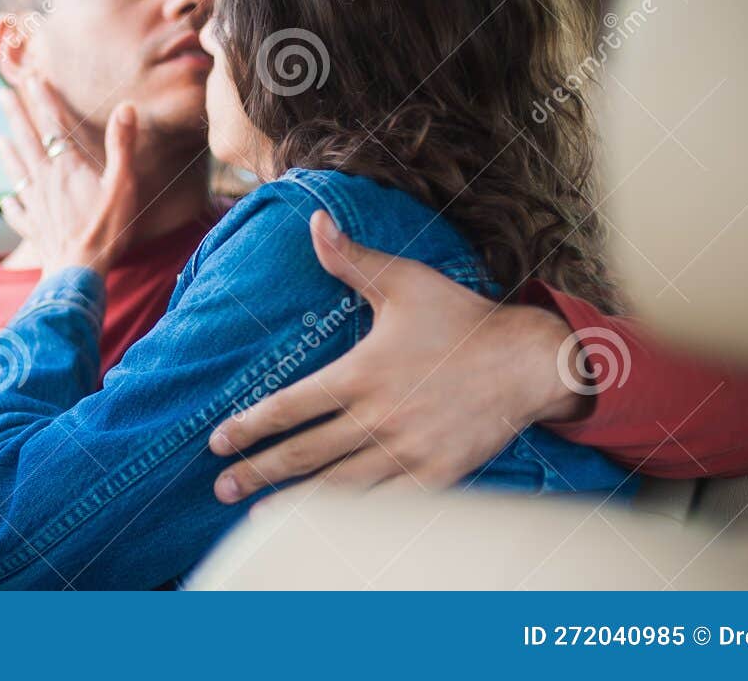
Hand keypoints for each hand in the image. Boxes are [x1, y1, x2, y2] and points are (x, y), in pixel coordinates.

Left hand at [0, 75, 140, 275]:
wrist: (78, 272)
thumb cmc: (105, 230)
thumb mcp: (122, 184)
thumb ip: (121, 145)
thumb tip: (126, 107)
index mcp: (67, 166)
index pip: (53, 124)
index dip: (43, 99)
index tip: (33, 77)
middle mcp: (45, 180)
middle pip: (26, 140)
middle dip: (15, 115)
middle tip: (1, 93)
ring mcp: (35, 205)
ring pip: (17, 172)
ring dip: (7, 152)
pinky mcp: (33, 228)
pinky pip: (17, 211)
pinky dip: (10, 203)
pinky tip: (5, 200)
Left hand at [208, 211, 590, 500]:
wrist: (529, 361)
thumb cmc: (462, 317)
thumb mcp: (404, 281)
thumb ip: (351, 259)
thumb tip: (314, 221)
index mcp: (362, 374)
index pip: (291, 406)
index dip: (251, 425)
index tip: (219, 440)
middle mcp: (379, 418)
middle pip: (305, 452)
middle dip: (258, 470)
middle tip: (221, 486)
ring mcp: (408, 451)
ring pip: (338, 485)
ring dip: (292, 500)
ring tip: (255, 511)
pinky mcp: (436, 475)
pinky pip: (384, 504)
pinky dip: (351, 518)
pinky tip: (323, 526)